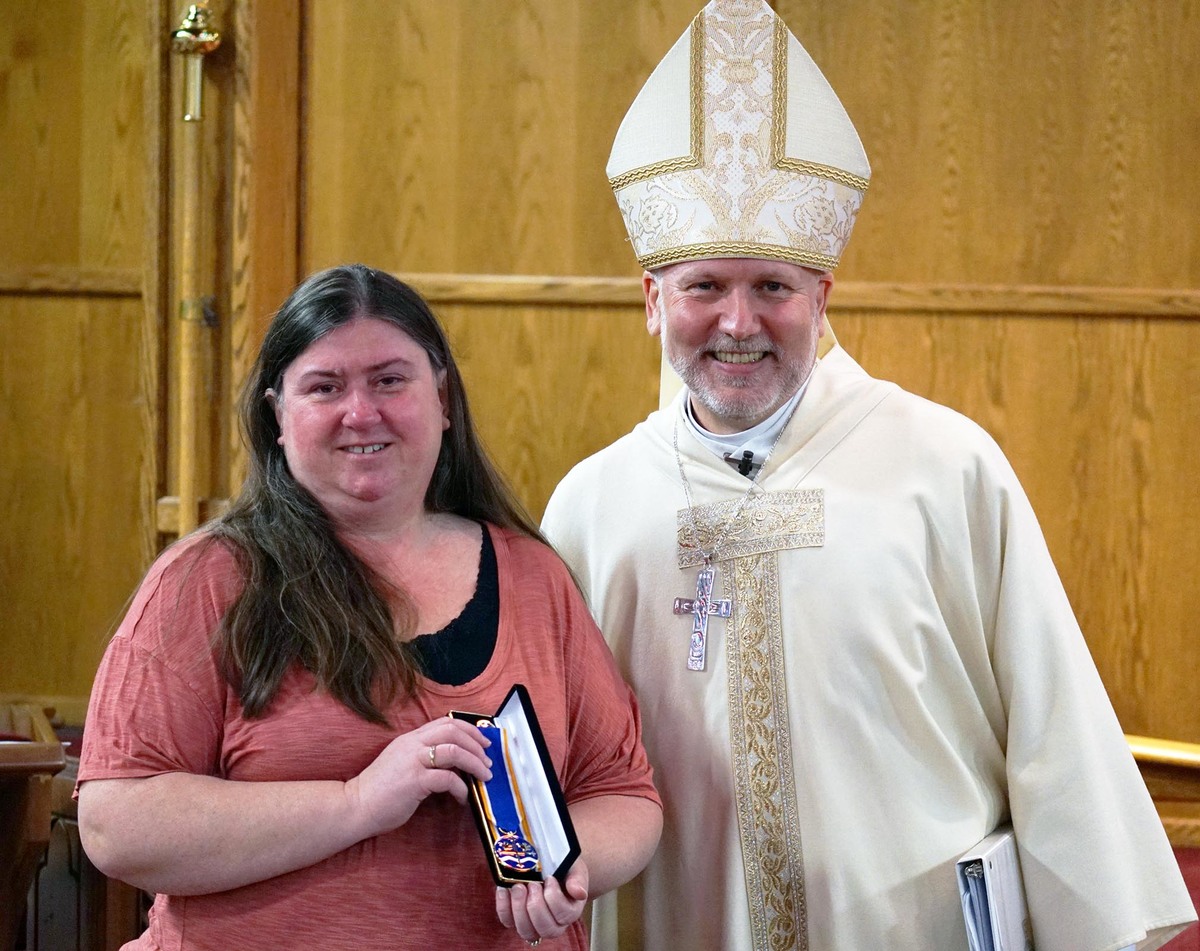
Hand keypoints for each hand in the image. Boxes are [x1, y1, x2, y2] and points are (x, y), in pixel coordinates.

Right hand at [345, 716, 492, 838]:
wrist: (355, 806)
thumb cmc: (379, 791)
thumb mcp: (402, 764)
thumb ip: (423, 757)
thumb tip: (454, 763)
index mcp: (410, 739)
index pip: (445, 722)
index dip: (469, 730)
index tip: (482, 743)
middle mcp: (412, 745)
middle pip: (453, 731)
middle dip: (476, 744)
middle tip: (487, 760)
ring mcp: (413, 761)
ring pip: (454, 750)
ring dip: (475, 763)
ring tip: (483, 776)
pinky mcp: (414, 781)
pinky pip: (448, 779)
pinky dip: (461, 788)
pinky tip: (462, 797)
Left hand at [495, 859, 588, 943]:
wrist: (552, 866)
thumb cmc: (564, 869)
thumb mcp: (575, 868)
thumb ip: (577, 879)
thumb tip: (579, 892)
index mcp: (571, 912)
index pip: (565, 915)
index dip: (555, 898)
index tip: (550, 878)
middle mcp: (554, 924)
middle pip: (546, 928)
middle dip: (536, 906)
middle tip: (533, 884)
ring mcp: (534, 925)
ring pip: (526, 931)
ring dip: (519, 908)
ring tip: (519, 887)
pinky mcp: (516, 920)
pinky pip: (507, 921)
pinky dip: (504, 907)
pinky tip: (505, 890)